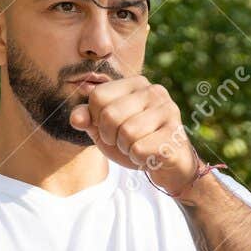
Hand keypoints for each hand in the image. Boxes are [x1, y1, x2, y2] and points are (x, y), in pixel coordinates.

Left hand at [68, 75, 199, 195]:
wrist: (169, 165)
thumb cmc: (135, 142)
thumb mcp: (106, 129)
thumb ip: (88, 119)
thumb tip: (76, 117)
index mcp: (136, 84)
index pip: (98, 95)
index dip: (96, 119)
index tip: (110, 128)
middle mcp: (155, 91)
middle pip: (110, 114)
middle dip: (110, 136)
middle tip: (123, 142)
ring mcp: (168, 111)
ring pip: (126, 133)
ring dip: (126, 148)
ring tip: (138, 147)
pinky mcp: (175, 134)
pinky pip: (139, 149)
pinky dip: (138, 158)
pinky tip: (149, 155)